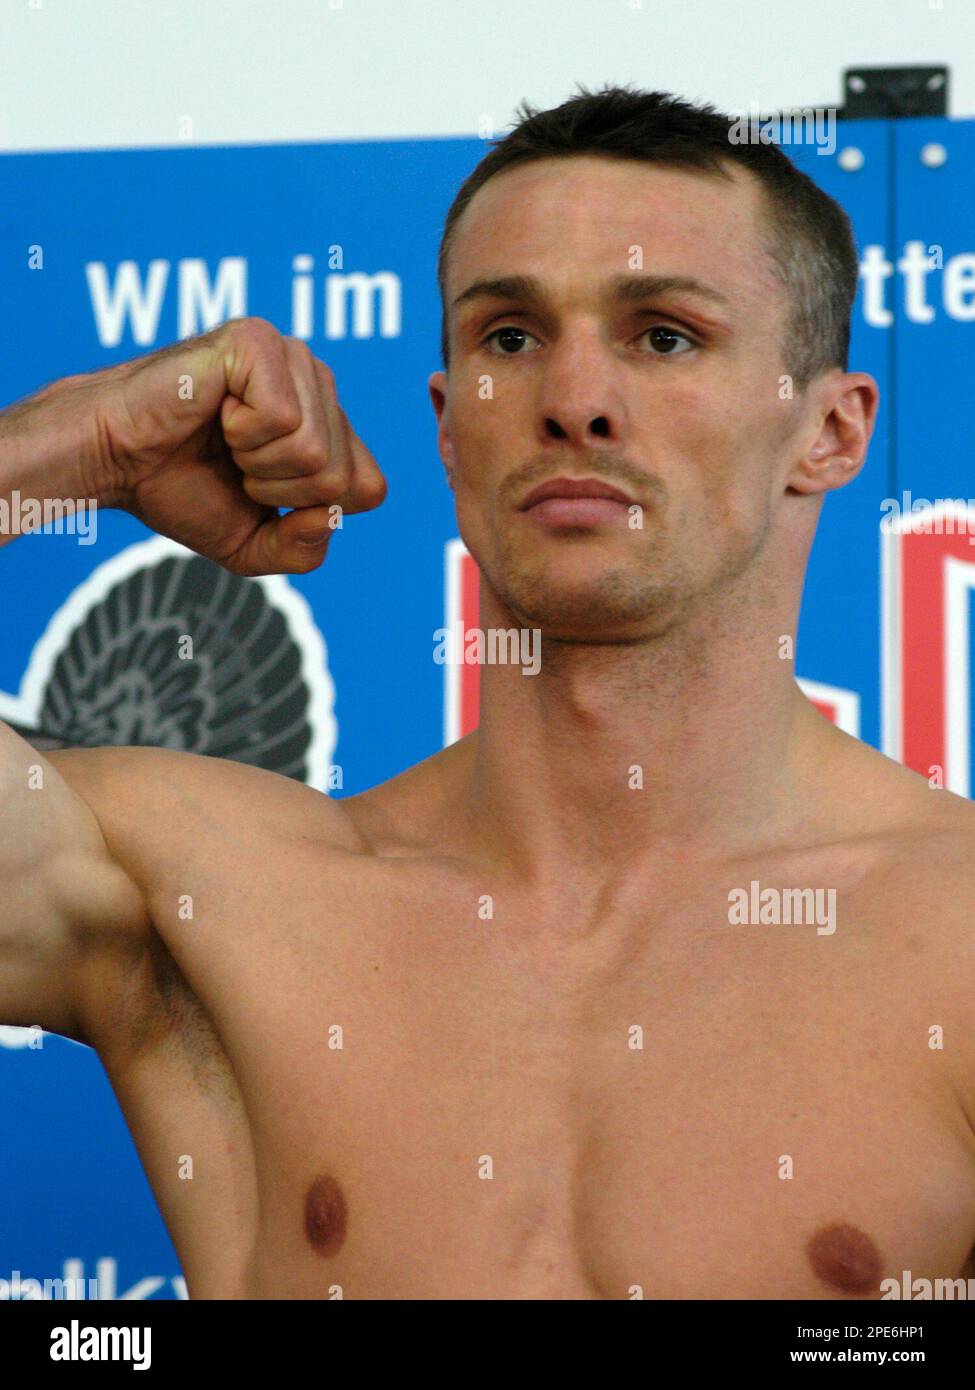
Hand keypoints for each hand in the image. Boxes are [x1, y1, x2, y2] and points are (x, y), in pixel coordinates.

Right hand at [90, 317, 386, 574]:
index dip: (313, 512)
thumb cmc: (179, 489)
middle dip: (280, 491)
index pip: (369, 488)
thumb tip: (330, 516)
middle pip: (341, 476)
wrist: (115, 460)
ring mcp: (292, 356)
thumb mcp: (256, 545)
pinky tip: (216, 412)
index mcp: (327, 421)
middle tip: (234, 464)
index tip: (260, 492)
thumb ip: (305, 550)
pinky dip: (241, 434)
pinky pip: (283, 419)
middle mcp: (318, 381)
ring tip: (224, 437)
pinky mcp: (259, 341)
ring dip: (258, 464)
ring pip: (315, 450)